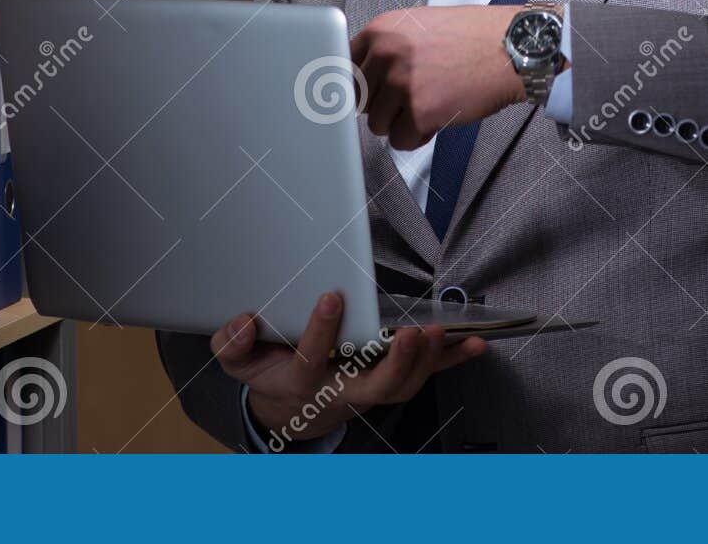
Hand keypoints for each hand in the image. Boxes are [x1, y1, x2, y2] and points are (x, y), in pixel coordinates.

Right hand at [212, 291, 485, 447]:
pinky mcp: (391, 380)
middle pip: (376, 386)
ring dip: (428, 361)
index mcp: (303, 381)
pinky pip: (426, 374)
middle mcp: (343, 389)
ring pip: (404, 385)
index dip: (320, 332)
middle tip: (412, 334)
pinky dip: (452, 361)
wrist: (293, 410)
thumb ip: (233, 345)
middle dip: (398, 362)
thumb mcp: (240, 364)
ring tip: (441, 332)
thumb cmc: (270, 376)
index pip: (311, 359)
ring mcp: (371, 388)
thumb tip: (242, 322)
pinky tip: (475, 344)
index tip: (330, 298)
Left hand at [350, 5, 526, 149]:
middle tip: (410, 99)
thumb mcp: (419, 25)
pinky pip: (401, 141)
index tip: (370, 94)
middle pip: (359, 100)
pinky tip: (437, 119)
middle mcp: (386, 55)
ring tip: (429, 107)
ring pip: (377, 124)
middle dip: (382, 105)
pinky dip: (418, 137)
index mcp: (382, 30)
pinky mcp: (420, 113)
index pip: (345, 68)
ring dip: (400, 123)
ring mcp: (401, 84)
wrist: (512, 47)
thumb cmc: (474, 36)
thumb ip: (388, 47)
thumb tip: (362, 77)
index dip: (362, 85)